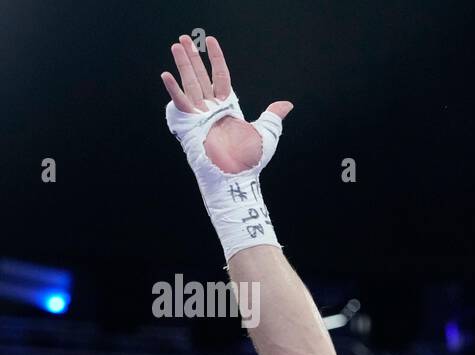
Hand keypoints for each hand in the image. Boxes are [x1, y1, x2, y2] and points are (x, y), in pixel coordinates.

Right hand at [161, 35, 291, 173]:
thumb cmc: (251, 160)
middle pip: (201, 76)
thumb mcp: (266, 133)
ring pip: (190, 84)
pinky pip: (180, 103)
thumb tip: (287, 104)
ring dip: (183, 64)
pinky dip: (174, 90)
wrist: (237, 176)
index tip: (210, 40)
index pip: (220, 76)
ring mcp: (199, 115)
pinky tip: (166, 75)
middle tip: (185, 38)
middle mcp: (211, 109)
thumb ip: (273, 116)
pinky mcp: (189, 124)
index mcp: (227, 108)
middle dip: (193, 57)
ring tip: (177, 45)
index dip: (216, 58)